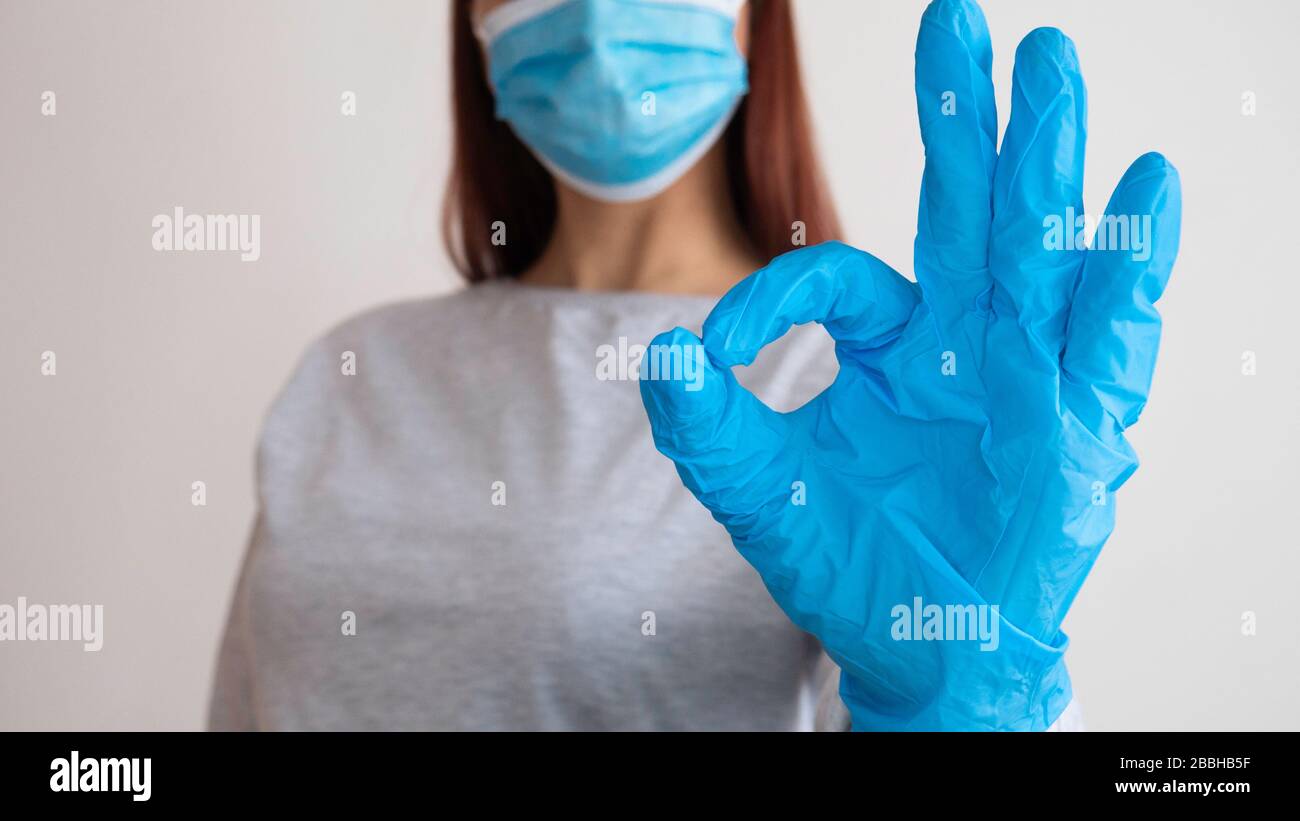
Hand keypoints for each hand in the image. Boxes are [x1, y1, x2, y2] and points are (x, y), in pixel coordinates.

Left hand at [639, 0, 1181, 729]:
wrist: (923, 645)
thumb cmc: (851, 562)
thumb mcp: (762, 493)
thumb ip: (712, 427)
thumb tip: (664, 353)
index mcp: (892, 344)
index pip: (840, 278)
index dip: (779, 291)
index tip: (726, 338)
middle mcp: (965, 339)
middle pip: (967, 212)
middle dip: (967, 120)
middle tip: (961, 19)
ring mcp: (1026, 372)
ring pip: (1038, 249)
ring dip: (1044, 160)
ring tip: (1049, 67)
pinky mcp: (1077, 423)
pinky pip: (1107, 338)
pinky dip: (1126, 268)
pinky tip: (1139, 189)